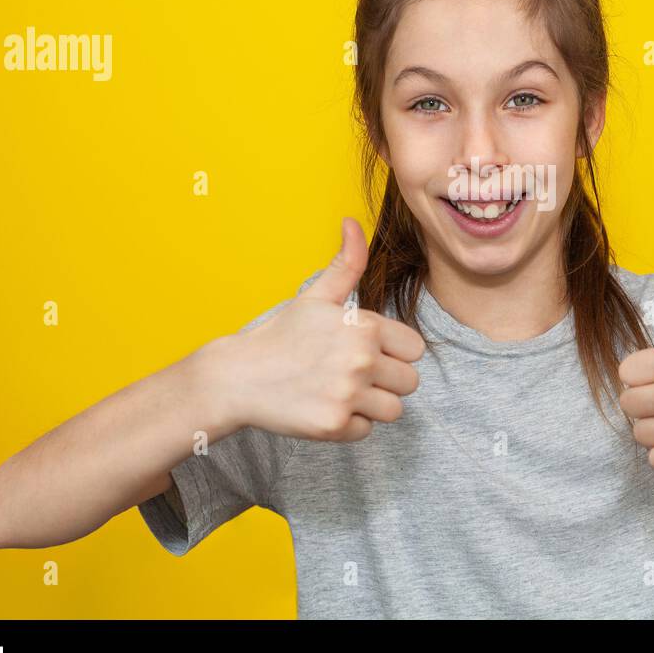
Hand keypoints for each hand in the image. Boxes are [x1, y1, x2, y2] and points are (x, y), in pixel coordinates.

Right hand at [212, 216, 425, 442]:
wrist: (238, 377)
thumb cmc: (280, 335)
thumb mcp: (316, 296)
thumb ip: (347, 263)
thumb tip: (354, 221)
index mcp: (365, 327)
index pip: (415, 349)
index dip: (394, 351)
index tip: (368, 351)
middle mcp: (361, 360)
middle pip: (409, 382)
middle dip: (386, 380)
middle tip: (352, 373)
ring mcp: (349, 395)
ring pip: (393, 410)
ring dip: (371, 404)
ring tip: (340, 390)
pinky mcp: (335, 426)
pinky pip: (366, 431)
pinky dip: (349, 424)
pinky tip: (324, 407)